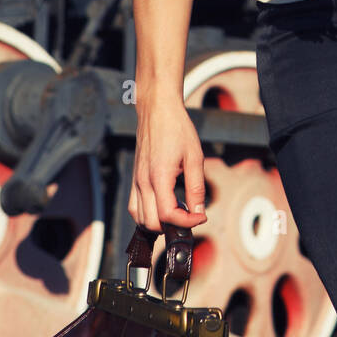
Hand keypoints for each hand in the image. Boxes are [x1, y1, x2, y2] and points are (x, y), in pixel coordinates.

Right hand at [128, 100, 207, 233]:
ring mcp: (136, 181)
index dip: (186, 222)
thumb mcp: (195, 156)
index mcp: (159, 176)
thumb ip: (196, 187)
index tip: (201, 216)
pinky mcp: (134, 178)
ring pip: (139, 218)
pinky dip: (146, 215)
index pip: (167, 214)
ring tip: (178, 215)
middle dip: (172, 226)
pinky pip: (134, 206)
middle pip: (151, 222)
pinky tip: (162, 209)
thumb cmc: (177, 129)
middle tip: (191, 218)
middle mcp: (143, 182)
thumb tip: (199, 210)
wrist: (157, 110)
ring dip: (158, 224)